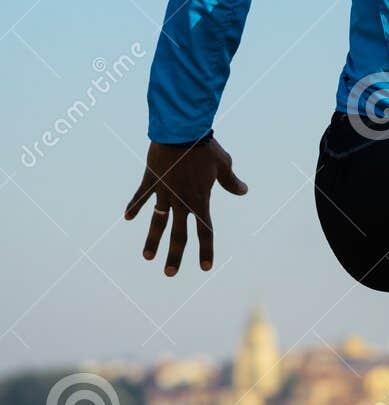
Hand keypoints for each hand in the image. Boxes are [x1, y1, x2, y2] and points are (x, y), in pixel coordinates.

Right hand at [124, 138, 246, 276]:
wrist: (181, 131)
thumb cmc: (205, 147)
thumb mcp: (223, 164)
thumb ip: (230, 181)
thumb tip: (244, 191)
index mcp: (200, 200)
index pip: (205, 230)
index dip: (206, 250)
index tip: (205, 267)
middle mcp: (181, 201)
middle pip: (178, 233)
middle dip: (174, 255)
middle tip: (170, 273)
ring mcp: (164, 192)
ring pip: (158, 221)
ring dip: (152, 240)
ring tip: (147, 257)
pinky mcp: (152, 180)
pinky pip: (142, 196)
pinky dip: (135, 206)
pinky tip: (127, 217)